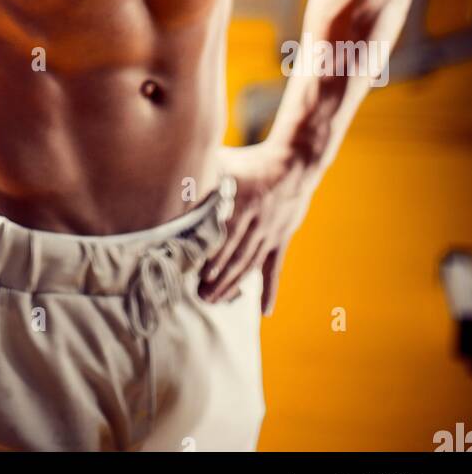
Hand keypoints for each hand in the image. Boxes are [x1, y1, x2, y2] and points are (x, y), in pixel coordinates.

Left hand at [198, 140, 317, 316]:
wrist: (295, 162)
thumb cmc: (253, 161)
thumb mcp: (228, 161)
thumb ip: (206, 171)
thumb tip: (178, 177)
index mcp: (244, 202)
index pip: (229, 233)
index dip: (217, 254)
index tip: (204, 273)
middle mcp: (258, 221)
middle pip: (238, 255)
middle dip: (220, 278)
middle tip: (202, 296)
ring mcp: (271, 233)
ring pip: (252, 265)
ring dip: (235, 285)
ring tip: (218, 301)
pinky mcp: (281, 240)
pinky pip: (275, 269)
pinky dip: (270, 290)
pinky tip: (265, 311)